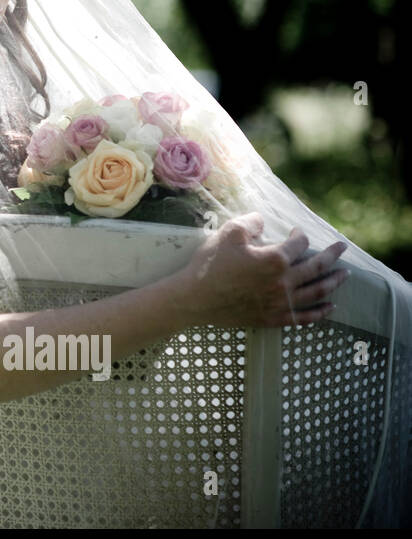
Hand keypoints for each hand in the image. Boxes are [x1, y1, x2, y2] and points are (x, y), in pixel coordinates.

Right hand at [174, 212, 349, 328]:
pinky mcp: (273, 318)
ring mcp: (280, 303)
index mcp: (274, 259)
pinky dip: (320, 313)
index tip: (296, 232)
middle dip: (332, 256)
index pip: (298, 244)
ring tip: (344, 276)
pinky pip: (303, 317)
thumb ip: (251, 222)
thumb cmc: (210, 264)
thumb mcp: (228, 233)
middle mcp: (283, 282)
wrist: (194, 299)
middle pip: (316, 267)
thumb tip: (263, 220)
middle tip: (342, 248)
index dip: (300, 235)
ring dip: (333, 283)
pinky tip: (330, 307)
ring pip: (316, 292)